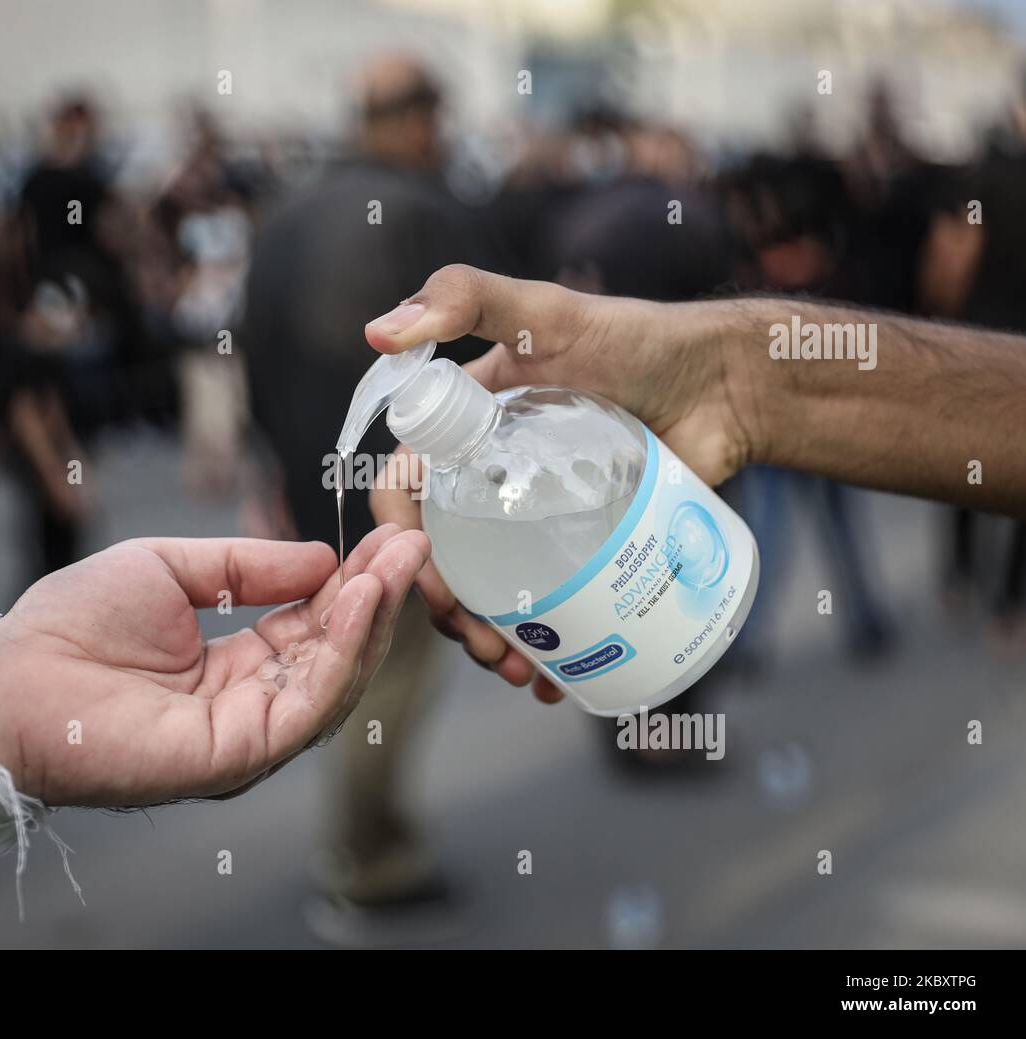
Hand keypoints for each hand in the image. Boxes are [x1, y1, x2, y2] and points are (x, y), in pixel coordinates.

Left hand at [0, 525, 428, 805]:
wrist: (11, 679)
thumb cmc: (72, 626)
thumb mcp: (173, 569)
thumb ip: (247, 567)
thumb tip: (321, 560)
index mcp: (232, 665)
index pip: (312, 625)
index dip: (352, 583)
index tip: (388, 540)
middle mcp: (248, 704)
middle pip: (334, 654)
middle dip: (376, 598)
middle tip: (410, 543)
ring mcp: (246, 735)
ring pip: (333, 681)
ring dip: (370, 620)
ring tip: (393, 563)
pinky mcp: (237, 754)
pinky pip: (307, 703)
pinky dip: (341, 651)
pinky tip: (357, 600)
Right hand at [365, 264, 759, 703]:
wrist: (728, 388)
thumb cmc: (636, 340)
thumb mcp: (546, 312)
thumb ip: (466, 299)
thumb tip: (378, 332)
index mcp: (466, 435)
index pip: (406, 492)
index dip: (400, 540)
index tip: (430, 578)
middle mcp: (491, 483)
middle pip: (443, 561)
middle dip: (449, 611)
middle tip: (485, 642)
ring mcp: (538, 524)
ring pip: (490, 595)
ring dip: (488, 642)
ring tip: (522, 669)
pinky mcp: (585, 552)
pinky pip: (551, 610)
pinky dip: (546, 651)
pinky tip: (555, 682)